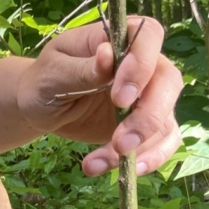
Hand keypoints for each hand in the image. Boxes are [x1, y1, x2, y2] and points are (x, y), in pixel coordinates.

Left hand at [16, 16, 183, 177]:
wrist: (40, 108)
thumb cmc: (45, 80)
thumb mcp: (53, 72)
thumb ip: (82, 67)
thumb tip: (107, 53)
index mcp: (118, 39)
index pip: (148, 36)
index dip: (142, 64)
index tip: (119, 97)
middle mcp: (141, 65)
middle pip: (168, 82)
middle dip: (148, 116)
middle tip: (120, 142)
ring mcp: (147, 96)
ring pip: (165, 118)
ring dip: (140, 146)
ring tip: (99, 163)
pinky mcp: (145, 125)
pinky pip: (162, 142)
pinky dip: (149, 159)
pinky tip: (126, 172)